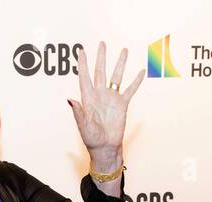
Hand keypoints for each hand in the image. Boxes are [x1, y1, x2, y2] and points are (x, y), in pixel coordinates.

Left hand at [68, 42, 142, 157]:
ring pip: (116, 77)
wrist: (105, 148)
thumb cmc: (91, 139)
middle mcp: (100, 95)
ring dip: (120, 64)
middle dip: (101, 57)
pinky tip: (141, 71)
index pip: (84, 77)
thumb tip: (70, 99)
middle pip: (100, 72)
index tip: (81, 51)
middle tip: (102, 43)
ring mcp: (111, 99)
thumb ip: (78, 111)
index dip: (83, 64)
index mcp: (88, 99)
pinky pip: (130, 90)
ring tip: (125, 50)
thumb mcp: (83, 126)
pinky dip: (136, 81)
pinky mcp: (122, 104)